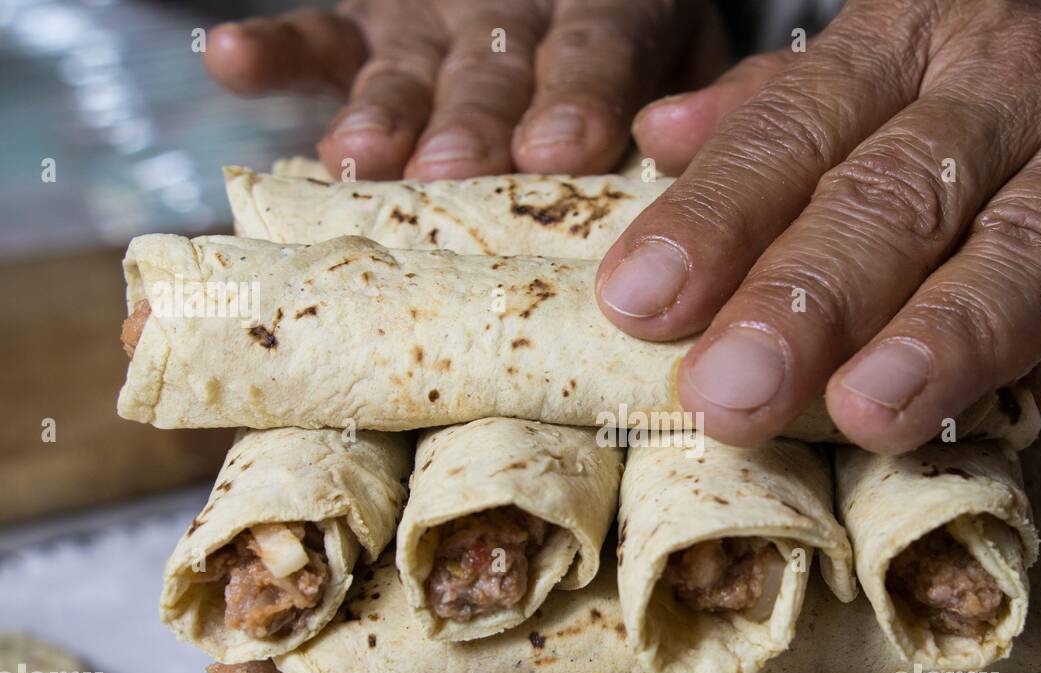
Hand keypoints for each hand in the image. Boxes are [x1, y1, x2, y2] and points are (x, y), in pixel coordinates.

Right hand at [205, 0, 728, 180]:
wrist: (571, 0)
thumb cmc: (641, 53)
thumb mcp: (689, 62)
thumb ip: (695, 99)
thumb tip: (687, 158)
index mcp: (612, 11)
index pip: (599, 46)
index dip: (578, 95)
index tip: (563, 150)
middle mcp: (514, 12)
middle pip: (493, 71)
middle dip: (476, 122)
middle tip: (457, 169)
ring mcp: (431, 23)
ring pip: (405, 69)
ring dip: (383, 114)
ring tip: (360, 159)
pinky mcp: (367, 31)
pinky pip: (318, 39)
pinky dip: (274, 51)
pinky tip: (228, 59)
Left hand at [600, 0, 1040, 470]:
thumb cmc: (1020, 37)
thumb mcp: (897, 41)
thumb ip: (781, 102)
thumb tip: (658, 142)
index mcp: (906, 43)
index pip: (792, 133)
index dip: (713, 219)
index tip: (640, 302)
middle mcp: (1006, 88)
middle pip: (894, 196)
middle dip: (808, 301)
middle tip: (730, 394)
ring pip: (1030, 244)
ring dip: (950, 334)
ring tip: (874, 413)